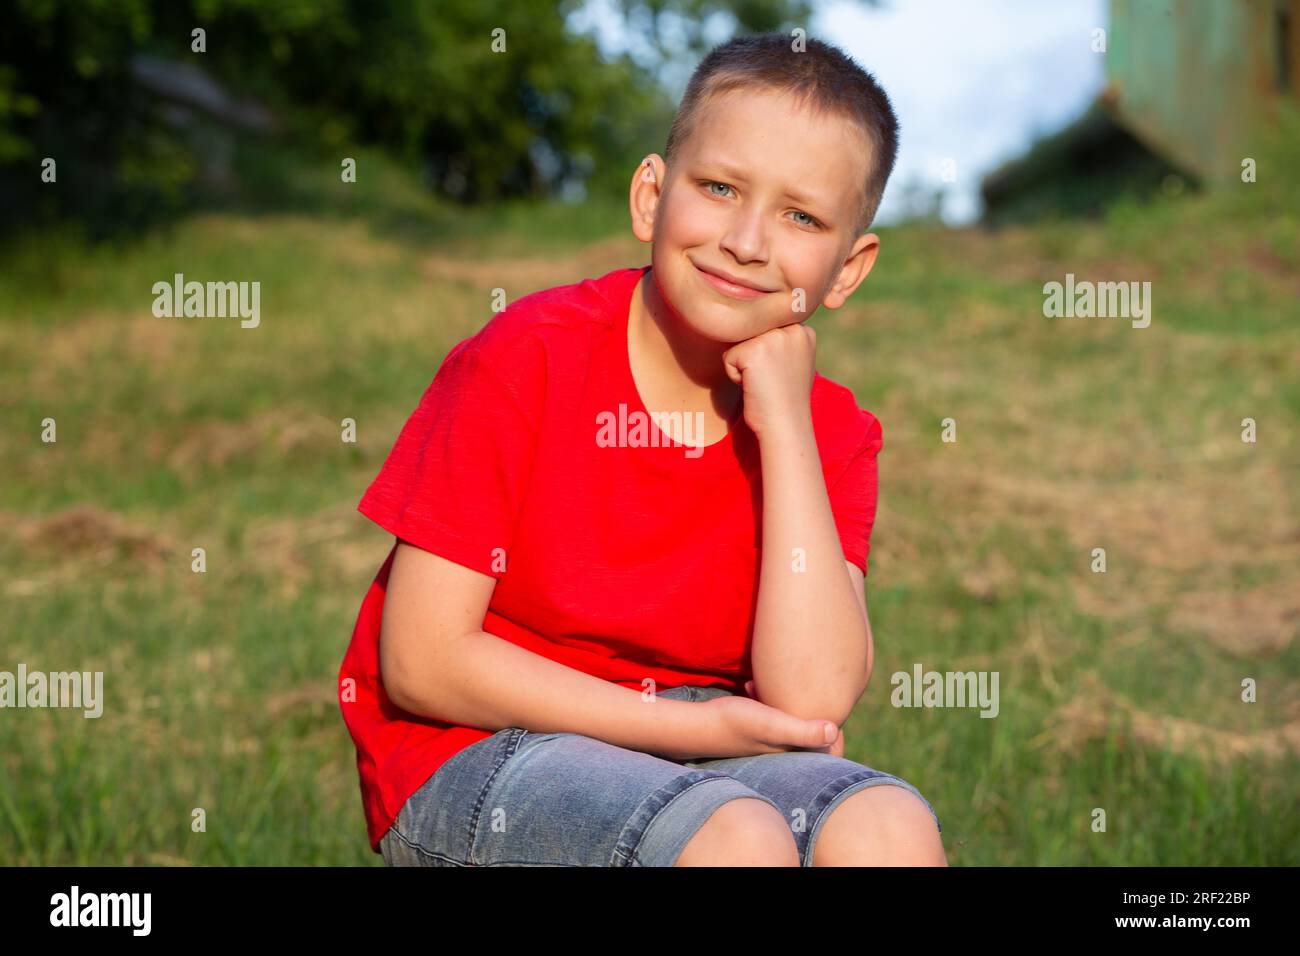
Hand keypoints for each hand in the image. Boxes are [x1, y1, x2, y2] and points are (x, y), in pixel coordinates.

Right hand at [658, 686, 838, 761]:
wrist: (697, 724)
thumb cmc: (735, 723)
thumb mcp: (770, 724)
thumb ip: (801, 731)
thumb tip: (834, 730)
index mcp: (791, 751)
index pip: (827, 748)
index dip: (836, 730)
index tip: (834, 700)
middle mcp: (781, 747)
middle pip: (808, 732)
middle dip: (812, 711)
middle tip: (812, 683)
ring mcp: (764, 737)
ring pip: (788, 720)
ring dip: (788, 700)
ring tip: (783, 680)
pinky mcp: (751, 727)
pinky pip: (770, 713)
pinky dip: (767, 698)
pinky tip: (752, 682)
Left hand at [721, 323, 815, 440]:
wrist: (786, 425)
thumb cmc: (786, 399)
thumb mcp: (795, 361)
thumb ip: (784, 340)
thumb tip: (757, 323)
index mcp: (804, 330)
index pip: (767, 328)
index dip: (767, 355)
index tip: (782, 375)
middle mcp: (791, 328)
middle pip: (752, 333)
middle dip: (755, 359)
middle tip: (772, 381)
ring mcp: (773, 338)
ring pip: (739, 343)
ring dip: (744, 366)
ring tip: (764, 383)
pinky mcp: (752, 351)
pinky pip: (728, 358)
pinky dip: (734, 376)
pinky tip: (754, 387)